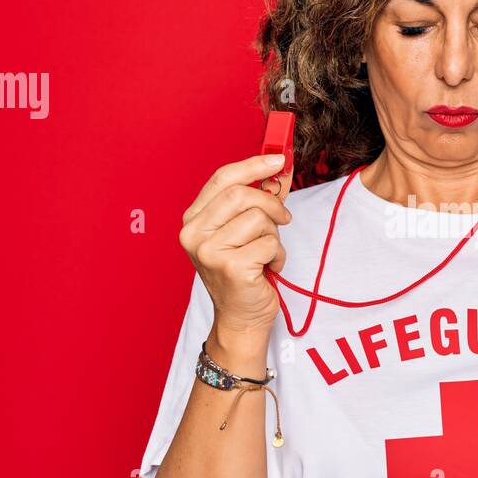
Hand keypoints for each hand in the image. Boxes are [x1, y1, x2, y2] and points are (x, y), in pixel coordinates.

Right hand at [179, 154, 293, 342]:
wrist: (240, 318)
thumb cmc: (243, 272)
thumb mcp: (242, 231)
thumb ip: (254, 201)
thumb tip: (278, 169)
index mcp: (193, 220)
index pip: (222, 178)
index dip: (253, 165)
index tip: (278, 160)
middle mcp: (194, 234)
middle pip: (241, 195)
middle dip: (271, 204)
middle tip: (284, 218)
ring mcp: (209, 252)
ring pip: (258, 219)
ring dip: (274, 236)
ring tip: (266, 254)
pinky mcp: (231, 267)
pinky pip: (269, 244)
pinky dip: (277, 256)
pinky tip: (267, 269)